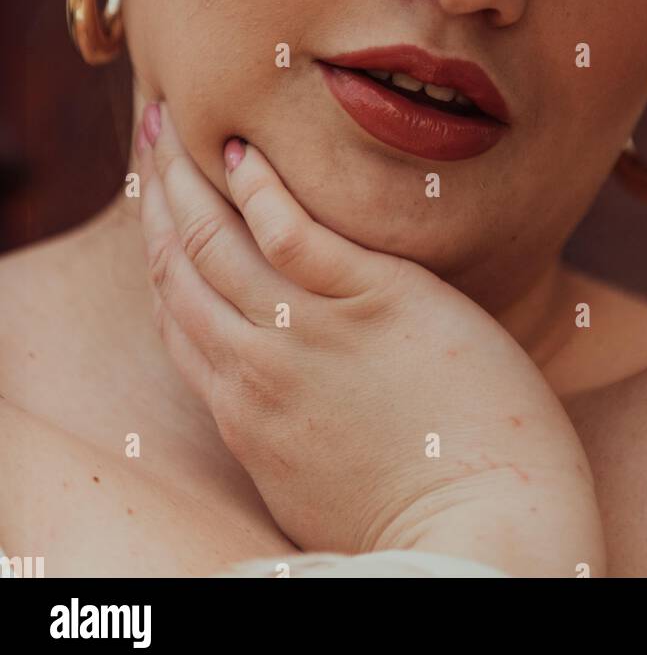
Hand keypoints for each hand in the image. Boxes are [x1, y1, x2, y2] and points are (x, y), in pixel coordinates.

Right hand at [137, 101, 602, 576]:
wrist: (485, 532)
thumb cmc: (419, 511)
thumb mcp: (316, 481)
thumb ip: (286, 425)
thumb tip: (282, 388)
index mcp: (244, 416)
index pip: (179, 319)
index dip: (159, 255)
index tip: (155, 208)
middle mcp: (257, 370)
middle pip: (182, 269)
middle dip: (159, 197)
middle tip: (153, 137)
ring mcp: (310, 335)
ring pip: (218, 242)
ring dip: (187, 176)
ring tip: (176, 123)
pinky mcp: (374, 301)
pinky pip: (295, 233)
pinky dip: (260, 188)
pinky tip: (245, 150)